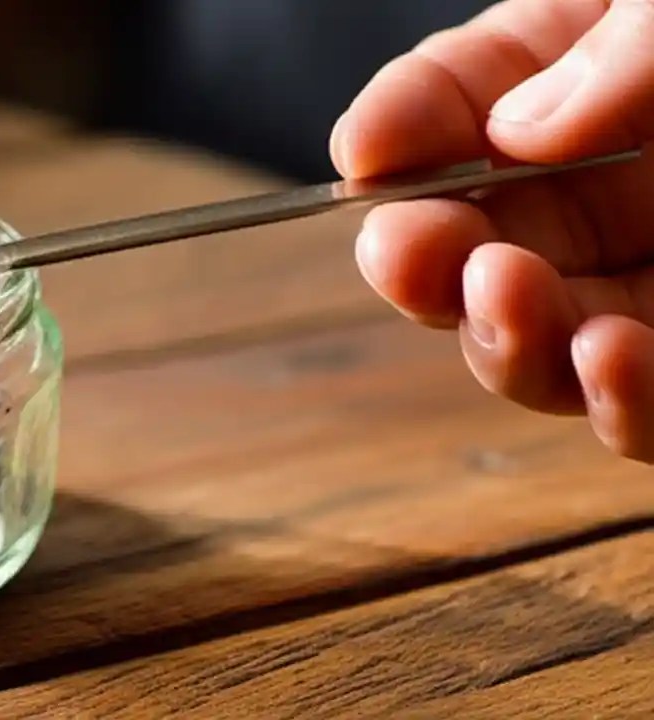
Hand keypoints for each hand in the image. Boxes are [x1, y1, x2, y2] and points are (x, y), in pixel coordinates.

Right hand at [332, 0, 653, 459]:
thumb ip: (624, 50)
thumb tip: (521, 135)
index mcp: (584, 76)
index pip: (453, 103)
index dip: (399, 130)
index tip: (365, 156)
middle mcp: (605, 190)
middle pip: (468, 248)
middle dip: (421, 261)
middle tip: (409, 252)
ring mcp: (651, 287)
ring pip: (535, 346)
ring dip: (497, 338)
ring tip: (502, 297)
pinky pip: (646, 414)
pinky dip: (616, 408)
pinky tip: (608, 362)